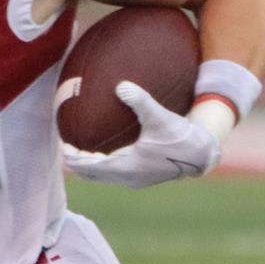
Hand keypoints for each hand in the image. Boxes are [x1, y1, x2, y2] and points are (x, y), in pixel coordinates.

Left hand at [61, 82, 220, 189]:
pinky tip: (102, 151)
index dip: (74, 159)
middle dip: (77, 163)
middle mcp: (129, 178)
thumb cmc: (181, 136)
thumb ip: (139, 101)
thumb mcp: (160, 117)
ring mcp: (135, 179)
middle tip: (64, 148)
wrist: (202, 153)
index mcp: (128, 168)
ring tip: (78, 151)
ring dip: (89, 166)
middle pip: (93, 175)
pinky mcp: (142, 176)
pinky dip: (102, 165)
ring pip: (103, 176)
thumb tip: (121, 84)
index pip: (91, 168)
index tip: (62, 147)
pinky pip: (114, 173)